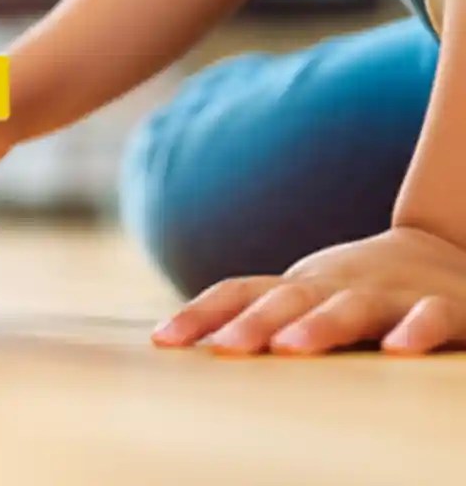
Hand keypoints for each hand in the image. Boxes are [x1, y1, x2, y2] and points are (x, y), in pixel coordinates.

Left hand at [152, 227, 465, 355]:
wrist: (444, 252)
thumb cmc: (356, 292)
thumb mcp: (304, 301)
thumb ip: (254, 320)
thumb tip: (176, 347)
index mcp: (297, 288)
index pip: (239, 292)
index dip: (200, 314)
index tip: (162, 340)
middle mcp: (337, 287)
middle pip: (289, 300)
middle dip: (254, 323)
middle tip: (225, 348)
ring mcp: (390, 295)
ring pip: (352, 307)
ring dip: (320, 325)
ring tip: (290, 347)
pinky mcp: (444, 307)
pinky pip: (432, 317)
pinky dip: (416, 329)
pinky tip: (400, 348)